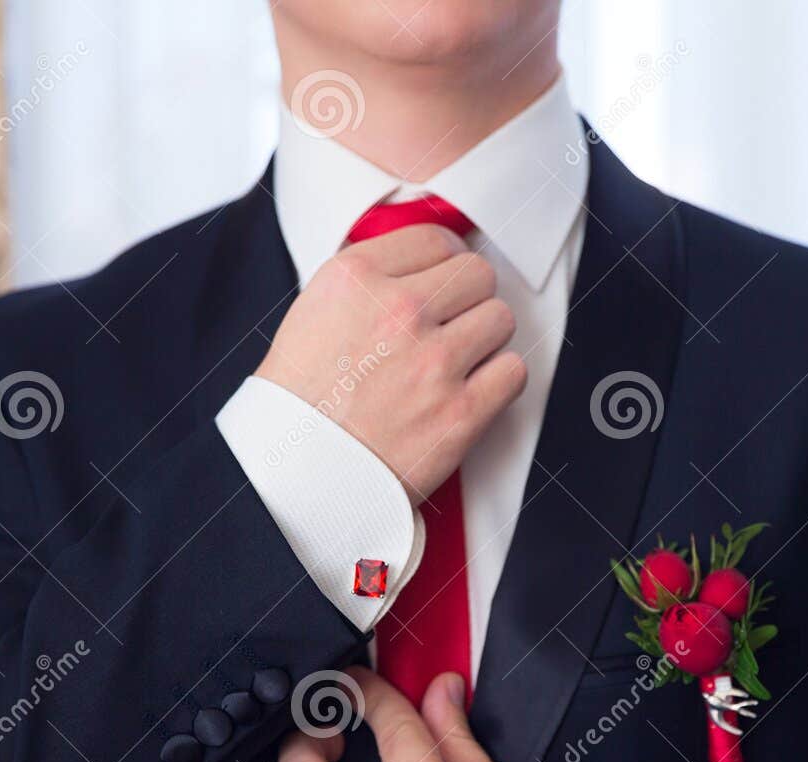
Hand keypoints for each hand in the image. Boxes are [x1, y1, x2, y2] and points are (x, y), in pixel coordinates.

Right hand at [255, 224, 525, 500]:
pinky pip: (513, 371)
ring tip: (457, 363)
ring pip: (500, 319)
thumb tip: (428, 264)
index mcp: (354, 279)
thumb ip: (369, 281)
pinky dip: (499, 382)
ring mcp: (433, 361)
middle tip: (451, 326)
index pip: (434, 237)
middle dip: (468, 299)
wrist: (293, 477)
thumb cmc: (299, 402)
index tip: (445, 280)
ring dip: (485, 340)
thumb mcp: (314, 313)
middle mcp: (397, 312)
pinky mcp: (460, 412)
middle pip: (477, 274)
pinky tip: (472, 392)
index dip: (446, 259)